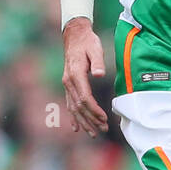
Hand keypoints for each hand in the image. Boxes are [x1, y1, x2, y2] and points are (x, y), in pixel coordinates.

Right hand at [62, 18, 108, 134]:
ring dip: (83, 122)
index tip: (104, 118)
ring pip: (73, 108)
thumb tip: (100, 74)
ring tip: (93, 134)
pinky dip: (73, 117)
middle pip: (79, 106)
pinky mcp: (68, 85)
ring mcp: (66, 84)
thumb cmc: (87, 42)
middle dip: (91, 120)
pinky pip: (69, 104)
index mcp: (75, 75)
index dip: (94, 110)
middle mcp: (68, 82)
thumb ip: (98, 62)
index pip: (84, 98)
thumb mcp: (95, 49)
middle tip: (103, 130)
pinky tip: (77, 128)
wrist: (74, 36)